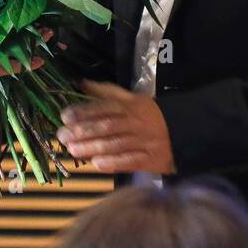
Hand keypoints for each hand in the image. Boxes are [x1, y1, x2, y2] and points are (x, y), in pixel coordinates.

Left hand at [57, 80, 175, 173]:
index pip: (105, 107)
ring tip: (73, 150)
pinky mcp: (151, 160)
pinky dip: (114, 163)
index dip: (84, 112)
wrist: (184, 132)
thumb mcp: (132, 98)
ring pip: (116, 145)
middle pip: (107, 127)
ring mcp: (144, 142)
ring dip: (93, 148)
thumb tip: (81, 83)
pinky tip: (97, 164)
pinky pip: (131, 161)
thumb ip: (106, 92)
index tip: (64, 116)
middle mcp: (136, 123)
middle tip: (62, 136)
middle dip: (83, 132)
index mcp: (131, 106)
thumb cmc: (151, 114)